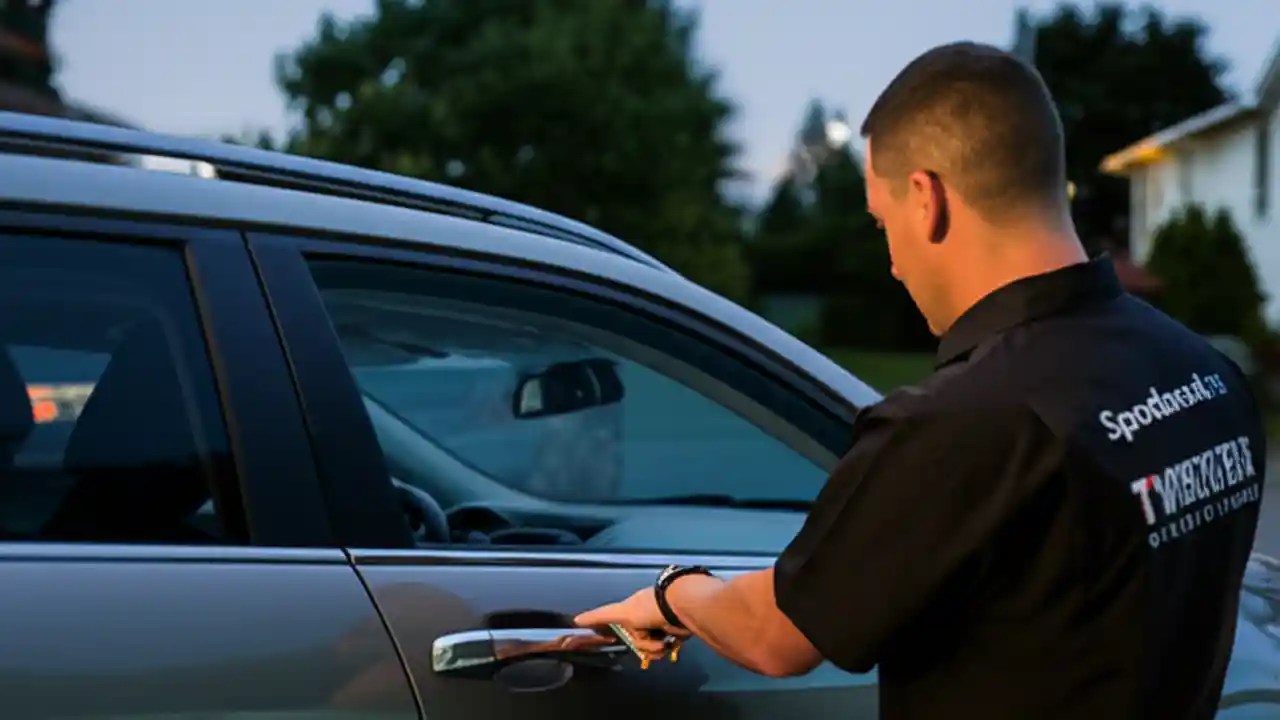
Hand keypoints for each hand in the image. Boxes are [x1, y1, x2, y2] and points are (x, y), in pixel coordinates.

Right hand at [575, 587, 690, 657]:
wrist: (681, 607)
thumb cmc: (649, 607)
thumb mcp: (623, 612)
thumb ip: (600, 616)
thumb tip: (575, 620)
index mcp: (631, 608)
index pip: (613, 619)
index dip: (606, 626)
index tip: (598, 630)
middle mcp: (644, 615)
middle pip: (634, 639)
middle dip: (641, 642)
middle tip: (649, 636)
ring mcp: (659, 624)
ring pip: (649, 647)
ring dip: (654, 646)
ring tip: (663, 640)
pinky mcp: (673, 632)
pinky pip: (663, 648)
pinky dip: (666, 647)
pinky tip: (671, 642)